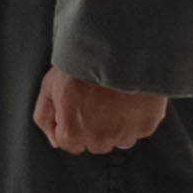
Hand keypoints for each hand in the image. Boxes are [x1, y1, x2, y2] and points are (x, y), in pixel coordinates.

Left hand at [32, 71, 170, 154]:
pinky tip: (130, 97)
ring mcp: (125, 134)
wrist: (116, 50)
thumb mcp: (50, 87)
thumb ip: (45, 117)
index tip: (77, 107)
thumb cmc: (81, 66)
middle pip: (95, 143)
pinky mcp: (147, 125)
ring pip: (119, 137)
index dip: (70, 123)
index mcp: (74, 133)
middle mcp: (100, 140)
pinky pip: (139, 127)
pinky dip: (136, 116)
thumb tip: (54, 140)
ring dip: (116, 123)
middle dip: (93, 127)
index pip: (69, 143)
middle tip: (96, 100)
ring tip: (114, 97)